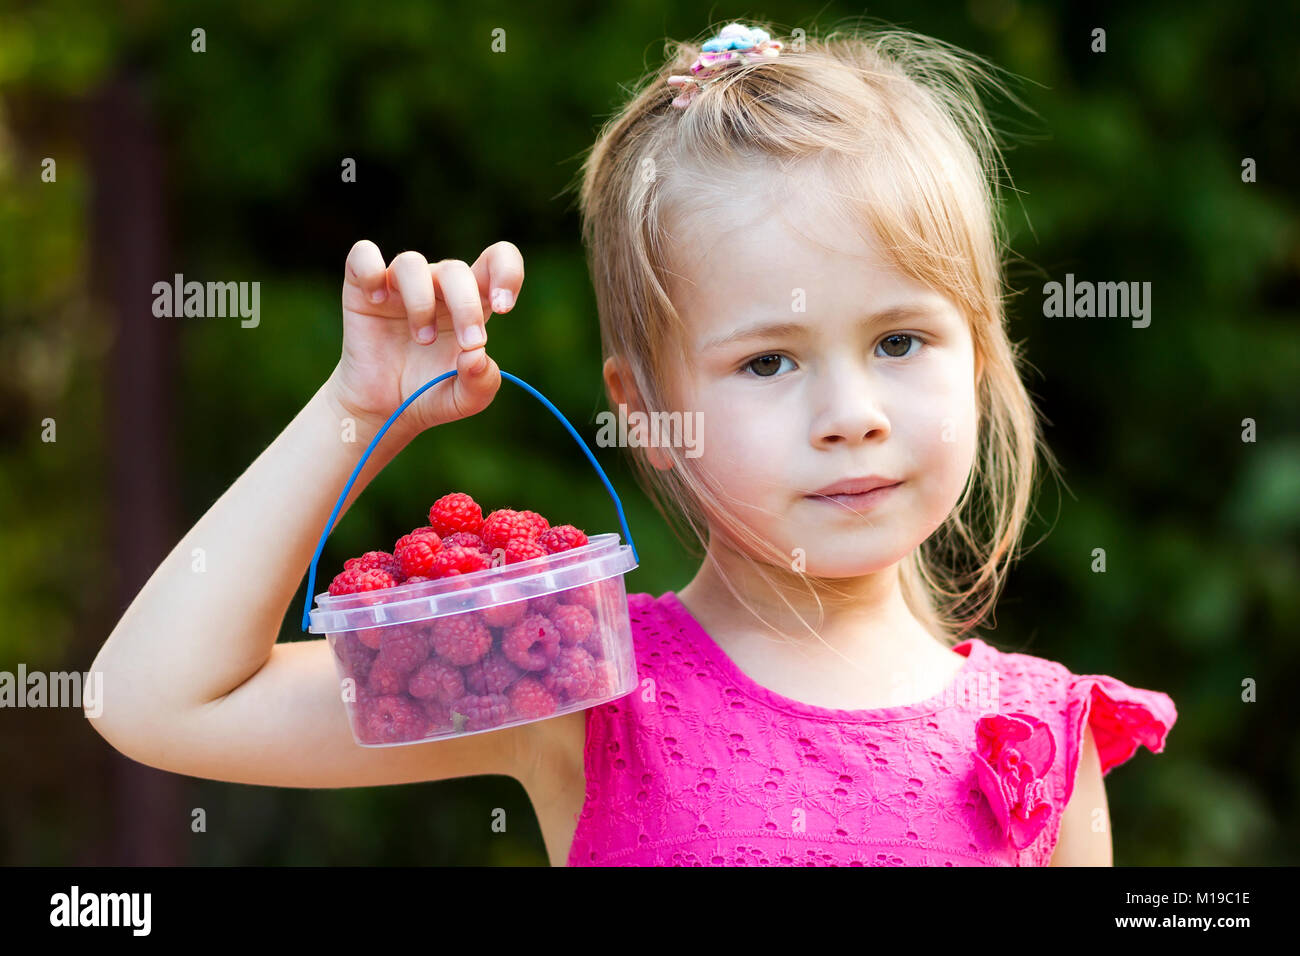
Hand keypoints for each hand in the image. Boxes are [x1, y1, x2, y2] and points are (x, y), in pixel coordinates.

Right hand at [326, 240, 522, 439]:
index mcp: (472, 302)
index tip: (502, 308)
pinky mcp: (361, 288)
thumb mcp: (466, 399)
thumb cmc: (431, 393)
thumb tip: (475, 356)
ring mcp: (399, 284)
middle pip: (456, 270)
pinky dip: (370, 271)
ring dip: (421, 303)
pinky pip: (363, 255)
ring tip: (423, 340)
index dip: (507, 273)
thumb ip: (482, 382)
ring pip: (411, 263)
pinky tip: (377, 300)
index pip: (497, 259)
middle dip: (466, 308)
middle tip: (469, 344)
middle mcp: (437, 285)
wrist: (385, 410)